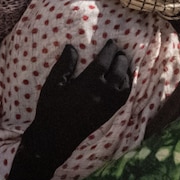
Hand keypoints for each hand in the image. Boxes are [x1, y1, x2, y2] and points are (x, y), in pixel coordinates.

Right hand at [8, 42, 134, 179]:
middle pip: (120, 69)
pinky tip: (125, 80)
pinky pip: (125, 95)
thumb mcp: (52, 85)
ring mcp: (109, 103)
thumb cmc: (50, 109)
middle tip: (121, 50)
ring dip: (127, 69)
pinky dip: (128, 84)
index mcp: (89, 82)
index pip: (105, 60)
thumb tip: (72, 47)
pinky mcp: (110, 112)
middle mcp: (104, 91)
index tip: (112, 41)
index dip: (110, 49)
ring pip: (126, 82)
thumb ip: (64, 65)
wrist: (55, 137)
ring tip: (125, 62)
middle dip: (122, 57)